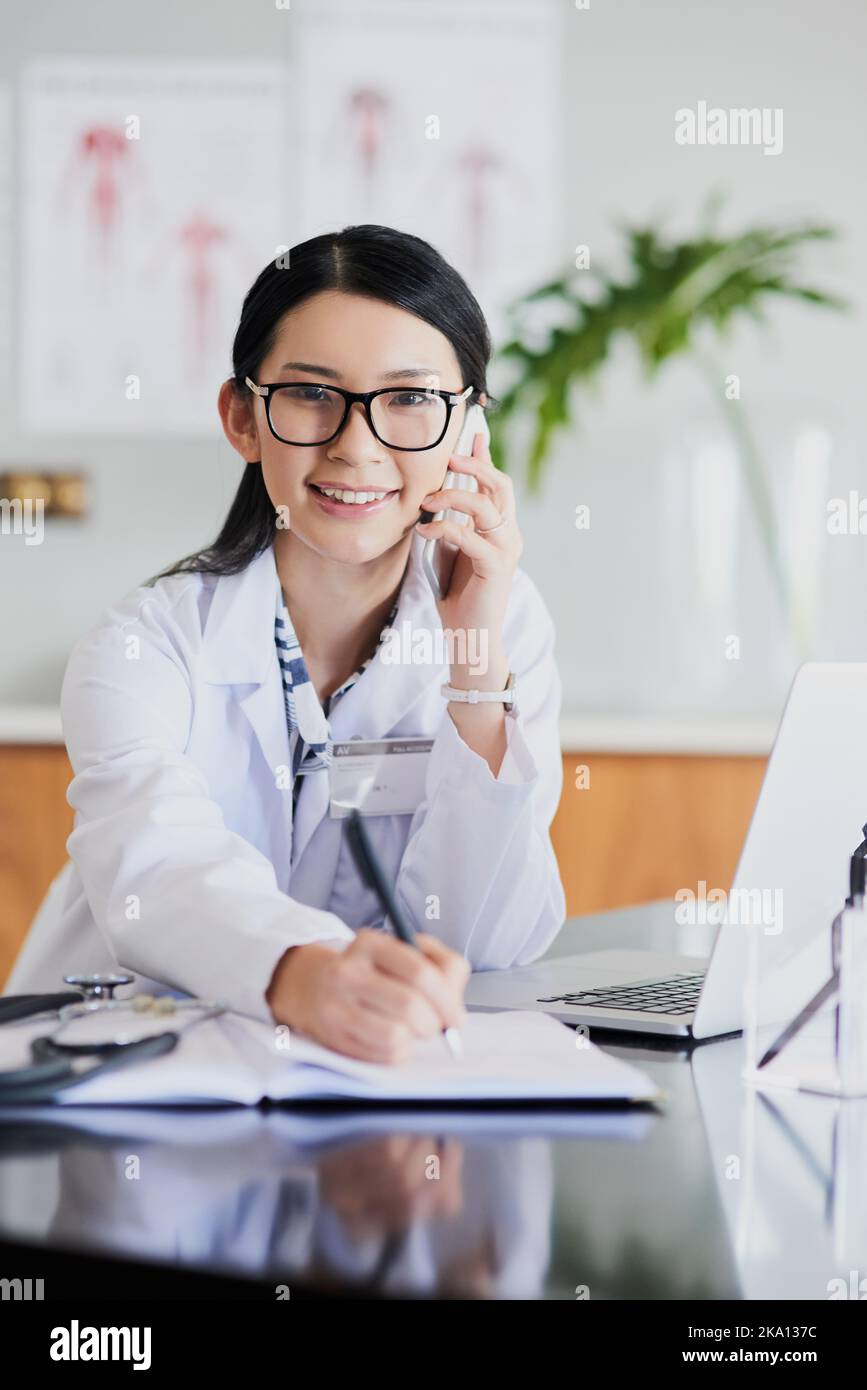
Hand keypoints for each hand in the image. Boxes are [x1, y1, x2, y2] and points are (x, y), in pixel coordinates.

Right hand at [266, 929, 469, 1064]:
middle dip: (433, 1023)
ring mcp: (335, 1005)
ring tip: (411, 1031)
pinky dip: (399, 1053)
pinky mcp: (332, 1036)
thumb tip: (455, 1013)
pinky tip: (393, 1040)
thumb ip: (440, 967)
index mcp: (371, 943)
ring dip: (415, 1040)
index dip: (447, 999)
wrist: (313, 986)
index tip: (455, 1016)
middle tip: (434, 1026)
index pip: (420, 971)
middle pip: (409, 1005)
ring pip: (395, 1035)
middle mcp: (348, 971)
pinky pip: (382, 1055)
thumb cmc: (373, 972)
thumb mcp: (402, 952)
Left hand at [416, 426, 521, 680]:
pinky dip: (444, 528)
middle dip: (472, 466)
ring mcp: (505, 549)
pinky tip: (425, 530)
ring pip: (485, 505)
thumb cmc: (459, 595)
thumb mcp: (452, 549)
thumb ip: (451, 522)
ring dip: (452, 496)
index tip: (471, 434)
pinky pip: (470, 536)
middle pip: (499, 484)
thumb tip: (436, 495)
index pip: (496, 484)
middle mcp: (508, 534)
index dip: (484, 457)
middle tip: (446, 460)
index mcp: (501, 528)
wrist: (469, 636)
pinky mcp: (495, 567)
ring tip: (426, 502)